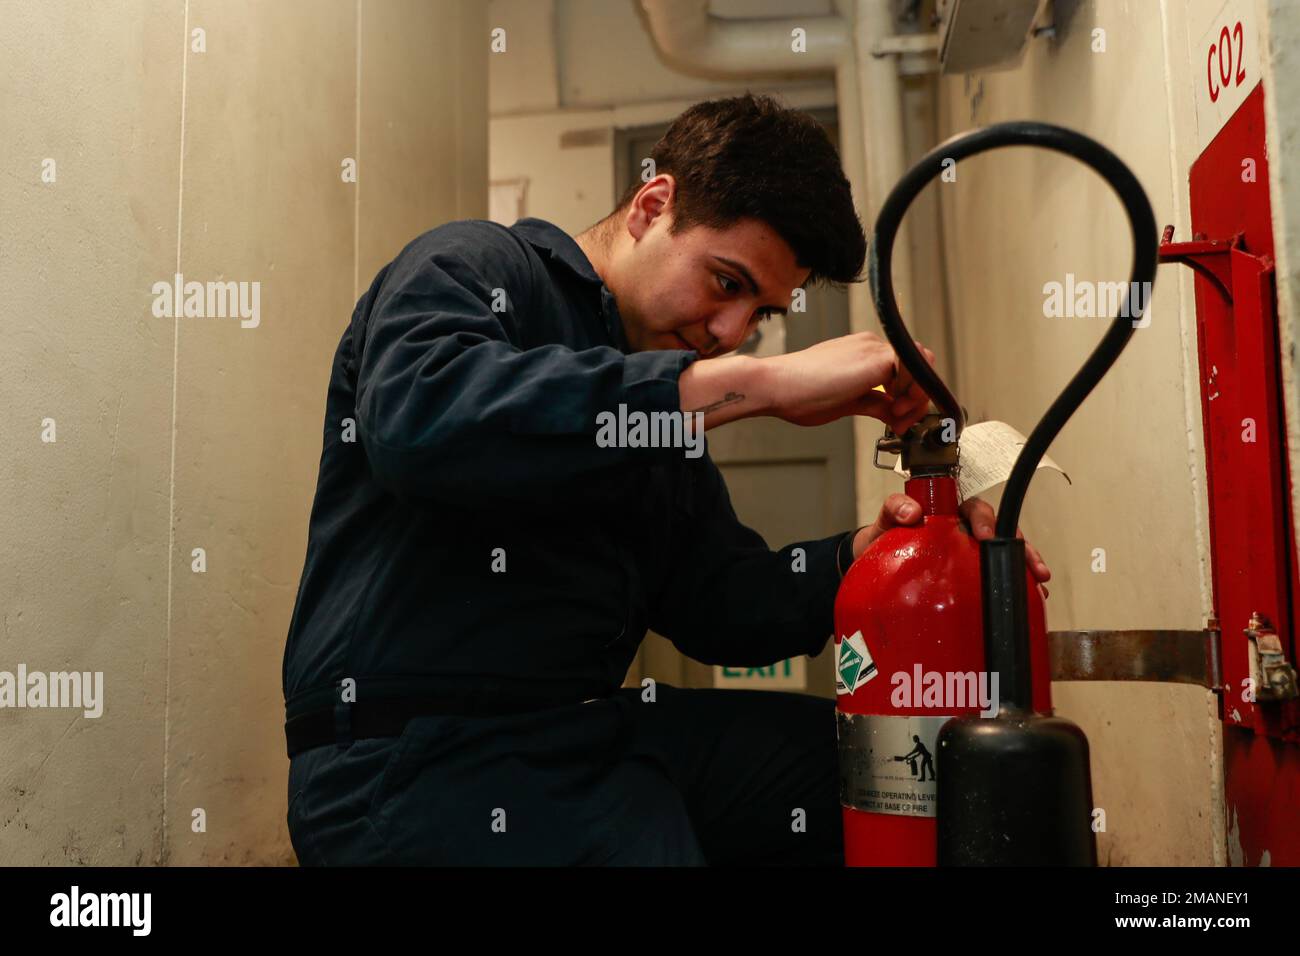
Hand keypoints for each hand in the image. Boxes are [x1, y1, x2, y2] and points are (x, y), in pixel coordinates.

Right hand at [766, 332, 935, 432]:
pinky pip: (914, 368)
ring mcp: (873, 348)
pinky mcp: (876, 358)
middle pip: (918, 365)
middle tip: (903, 422)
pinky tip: (896, 409)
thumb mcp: (847, 403)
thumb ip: (875, 404)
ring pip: (920, 364)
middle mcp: (870, 346)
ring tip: (898, 417)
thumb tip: (894, 413)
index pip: (904, 370)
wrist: (778, 386)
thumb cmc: (798, 393)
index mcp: (862, 354)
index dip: (909, 396)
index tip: (899, 420)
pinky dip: (913, 392)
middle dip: (918, 398)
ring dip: (917, 395)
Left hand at [851, 494, 1051, 597]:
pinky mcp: (969, 576)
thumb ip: (895, 507)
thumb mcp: (886, 518)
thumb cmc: (885, 536)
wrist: (873, 561)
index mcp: (952, 514)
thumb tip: (912, 512)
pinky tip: (1026, 603)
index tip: (987, 536)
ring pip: (1004, 557)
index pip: (977, 510)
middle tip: (1029, 566)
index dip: (987, 520)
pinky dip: (1013, 588)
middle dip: (1020, 548)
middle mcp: (966, 532)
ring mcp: (970, 555)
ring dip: (1024, 569)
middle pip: (1001, 534)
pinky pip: (995, 579)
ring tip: (1039, 587)